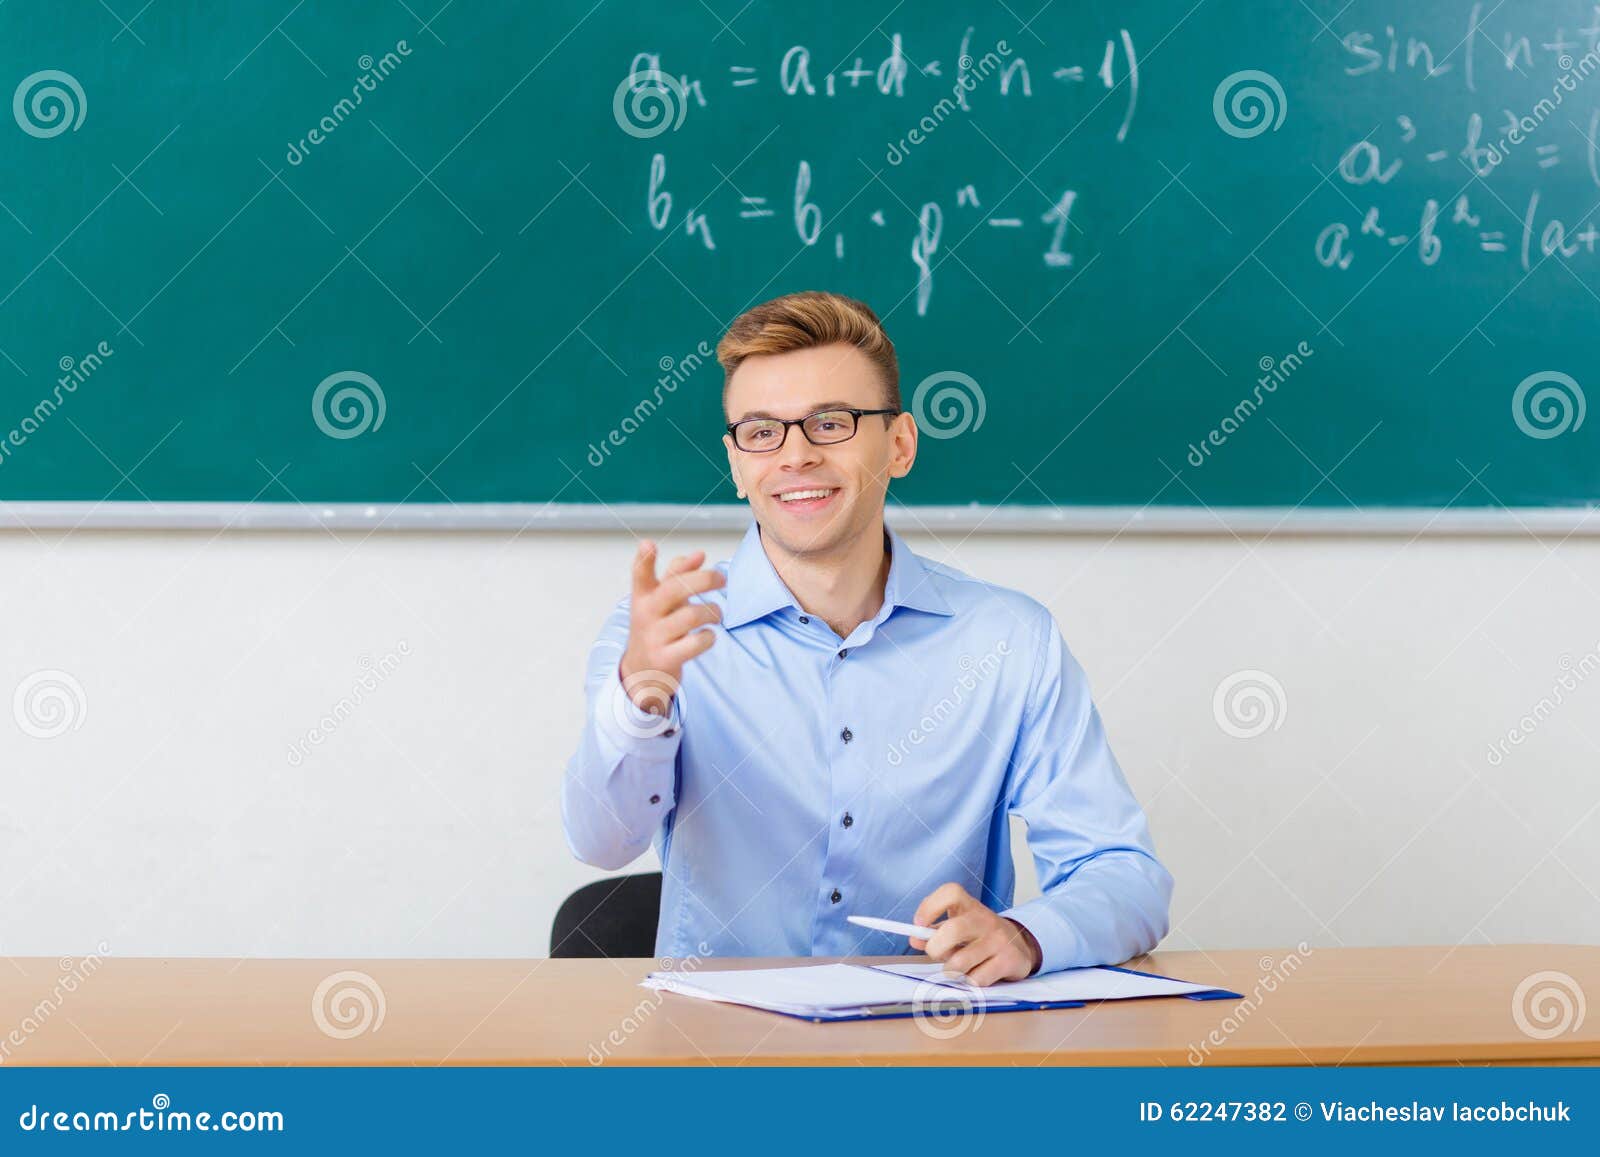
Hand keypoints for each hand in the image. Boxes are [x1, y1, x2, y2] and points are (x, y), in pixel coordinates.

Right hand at [619, 540, 725, 713]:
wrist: (641, 671)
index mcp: (643, 596)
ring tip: (716, 613)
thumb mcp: (660, 599)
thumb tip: (698, 554)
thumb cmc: (656, 626)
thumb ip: (677, 574)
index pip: (640, 574)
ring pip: (691, 615)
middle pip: (675, 589)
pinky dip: (709, 637)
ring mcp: (654, 637)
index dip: (644, 559)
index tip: (648, 544)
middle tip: (722, 578)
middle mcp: (646, 614)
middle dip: (704, 579)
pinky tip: (708, 636)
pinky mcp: (666, 658)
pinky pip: (696, 643)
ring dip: (712, 611)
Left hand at [908, 883, 1041, 986]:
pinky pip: (977, 979)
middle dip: (936, 949)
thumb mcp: (958, 925)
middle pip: (952, 930)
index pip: (950, 892)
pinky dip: (971, 981)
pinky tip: (978, 973)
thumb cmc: (980, 935)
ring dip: (952, 970)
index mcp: (970, 906)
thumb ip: (934, 931)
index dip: (930, 907)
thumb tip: (915, 939)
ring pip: (960, 962)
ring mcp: (999, 940)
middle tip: (937, 954)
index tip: (919, 924)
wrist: (1020, 945)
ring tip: (959, 967)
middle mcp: (985, 919)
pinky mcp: (1009, 960)